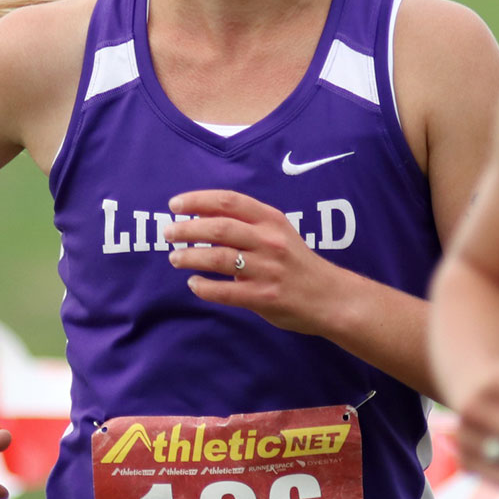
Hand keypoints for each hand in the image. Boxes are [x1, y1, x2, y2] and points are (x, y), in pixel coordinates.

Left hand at [165, 189, 337, 333]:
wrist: (330, 297)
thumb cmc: (297, 263)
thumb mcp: (279, 233)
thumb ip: (248, 224)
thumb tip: (201, 217)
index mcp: (271, 220)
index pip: (229, 201)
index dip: (198, 200)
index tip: (176, 204)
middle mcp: (269, 241)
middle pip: (219, 227)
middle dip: (187, 228)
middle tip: (168, 232)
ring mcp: (267, 269)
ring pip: (218, 258)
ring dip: (190, 256)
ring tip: (174, 258)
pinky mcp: (265, 296)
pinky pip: (226, 291)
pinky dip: (204, 287)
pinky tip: (194, 284)